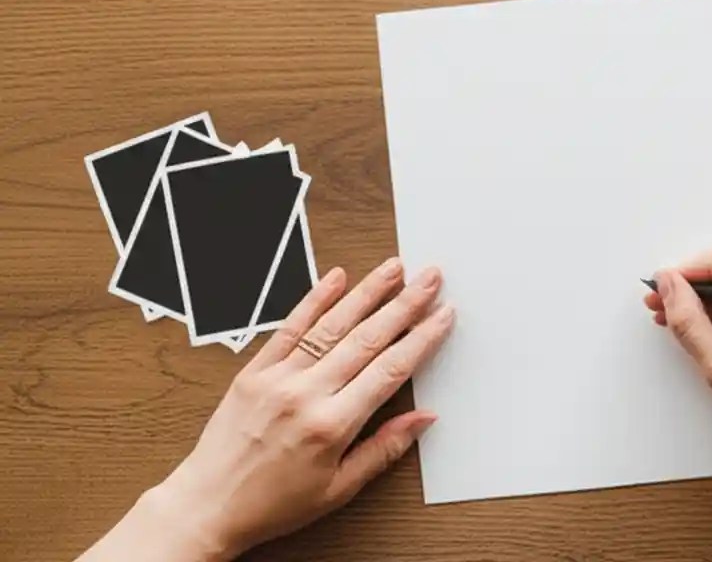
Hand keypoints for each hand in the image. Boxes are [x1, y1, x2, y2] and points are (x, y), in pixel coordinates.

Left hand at [145, 258, 454, 558]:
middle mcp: (305, 395)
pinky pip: (289, 328)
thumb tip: (424, 418)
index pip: (390, 370)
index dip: (421, 339)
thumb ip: (385, 449)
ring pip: (332, 325)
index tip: (442, 316)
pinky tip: (335, 278)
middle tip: (429, 278)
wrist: (207, 506)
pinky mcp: (254, 371)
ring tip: (393, 268)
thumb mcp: (339, 488)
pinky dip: (314, 299)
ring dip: (367, 292)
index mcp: (331, 426)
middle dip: (404, 305)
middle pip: (367, 339)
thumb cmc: (272, 504)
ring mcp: (277, 378)